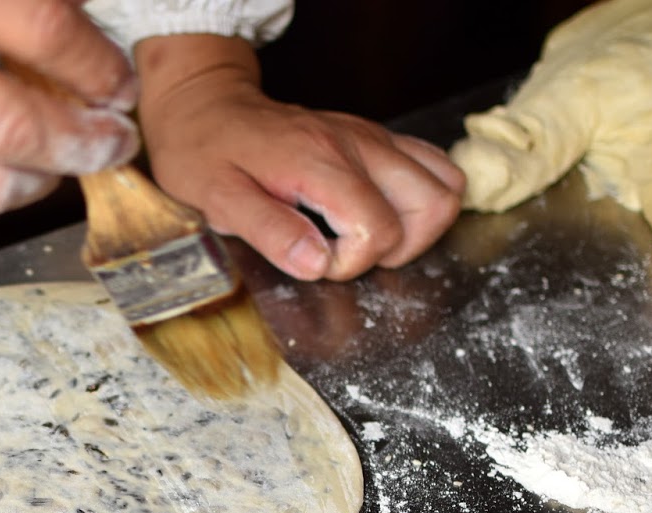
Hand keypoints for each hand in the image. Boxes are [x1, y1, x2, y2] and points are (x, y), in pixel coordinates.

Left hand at [135, 35, 463, 281]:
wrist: (208, 107)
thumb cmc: (205, 153)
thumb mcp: (218, 199)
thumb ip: (271, 232)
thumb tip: (316, 266)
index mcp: (319, 160)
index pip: (377, 229)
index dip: (350, 263)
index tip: (313, 262)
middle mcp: (358, 143)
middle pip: (431, 207)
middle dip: (395, 250)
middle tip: (347, 256)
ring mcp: (374, 138)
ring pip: (446, 186)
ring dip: (417, 228)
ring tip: (367, 241)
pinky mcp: (378, 139)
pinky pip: (434, 167)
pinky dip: (422, 202)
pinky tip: (381, 216)